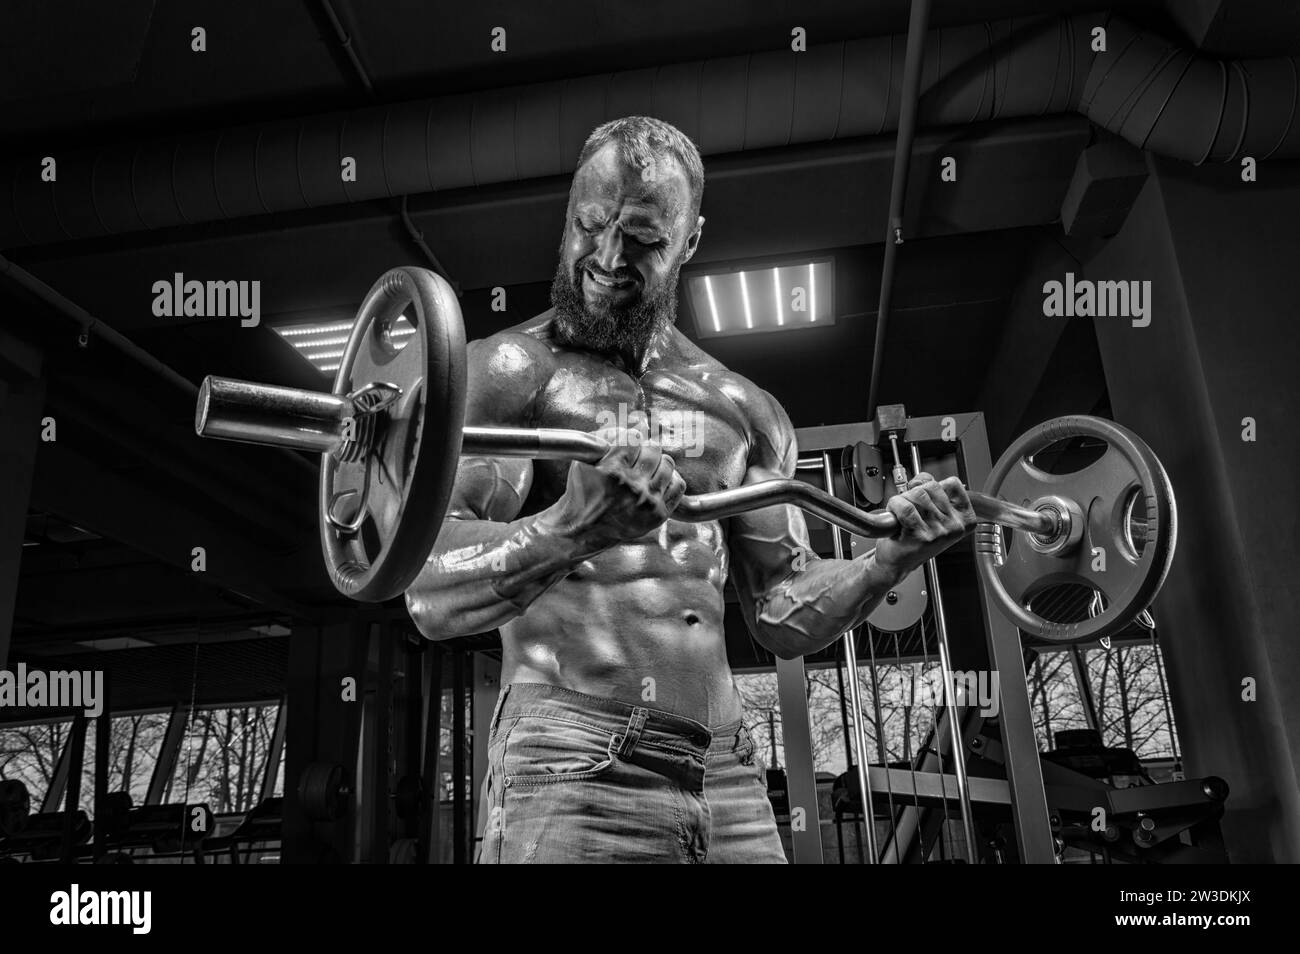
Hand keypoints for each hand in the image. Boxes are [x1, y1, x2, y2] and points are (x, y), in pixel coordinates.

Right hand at [552, 425, 686, 549]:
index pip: (635, 438)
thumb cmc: (583, 490)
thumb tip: (639, 421)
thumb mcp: (585, 459)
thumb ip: (608, 435)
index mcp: (611, 470)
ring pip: (668, 464)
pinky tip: (658, 481)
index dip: (634, 435)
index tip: (632, 440)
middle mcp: (630, 487)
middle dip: (646, 448)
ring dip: (658, 462)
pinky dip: (671, 479)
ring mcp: (646, 502)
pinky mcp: (658, 515)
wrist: (583, 528)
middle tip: (638, 456)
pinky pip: (678, 485)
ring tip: (647, 468)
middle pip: (654, 449)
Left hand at [872, 472, 976, 582]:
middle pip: (932, 486)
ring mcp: (940, 533)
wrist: (897, 562)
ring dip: (903, 500)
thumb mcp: (933, 512)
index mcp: (966, 519)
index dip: (932, 485)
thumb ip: (933, 490)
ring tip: (903, 516)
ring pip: (917, 494)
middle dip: (914, 493)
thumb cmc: (914, 537)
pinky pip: (905, 507)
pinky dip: (894, 506)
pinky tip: (895, 517)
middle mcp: (956, 527)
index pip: (952, 483)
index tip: (925, 497)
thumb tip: (924, 478)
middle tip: (910, 510)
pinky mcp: (921, 537)